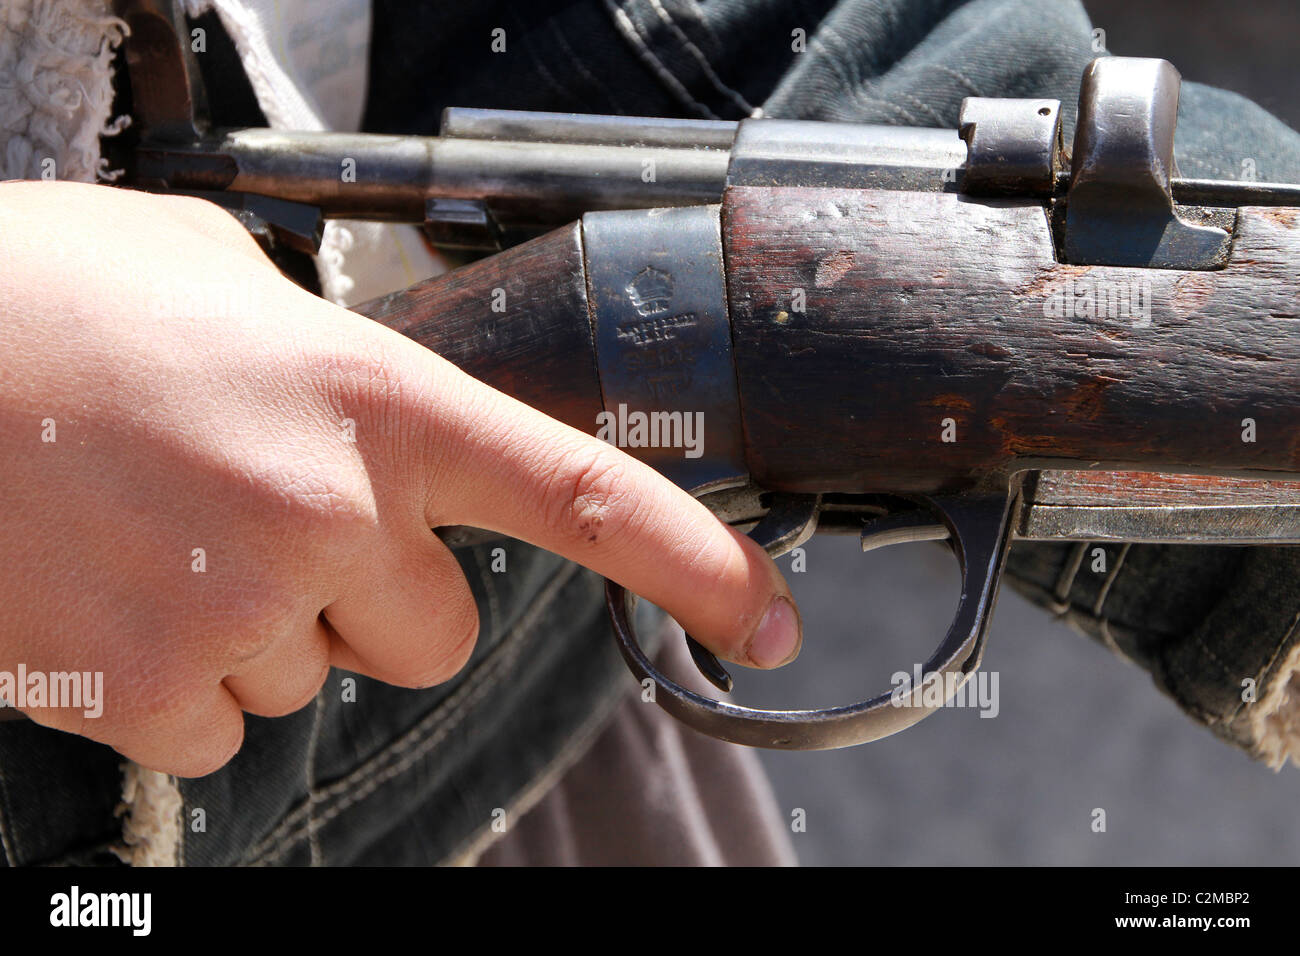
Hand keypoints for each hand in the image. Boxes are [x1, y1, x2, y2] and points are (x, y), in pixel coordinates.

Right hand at [0, 181, 800, 775]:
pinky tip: (112, 591)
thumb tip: (391, 435)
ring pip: (313, 679)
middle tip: (265, 518)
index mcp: (373, 401)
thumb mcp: (234, 291)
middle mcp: (327, 511)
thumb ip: (345, 367)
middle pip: (434, 632)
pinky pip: (217, 732)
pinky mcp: (141, 690)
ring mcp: (236, 609)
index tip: (763, 619)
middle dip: (371, 596)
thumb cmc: (56, 307)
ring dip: (260, 625)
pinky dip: (174, 680)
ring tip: (159, 531)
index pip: (577, 491)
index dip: (689, 563)